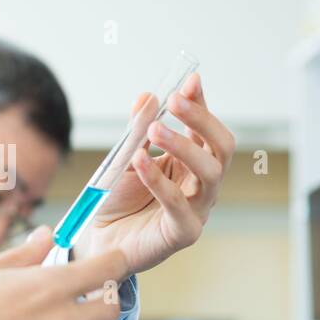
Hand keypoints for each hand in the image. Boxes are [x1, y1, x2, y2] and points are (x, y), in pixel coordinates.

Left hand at [77, 73, 234, 274]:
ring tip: (156, 129)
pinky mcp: (183, 232)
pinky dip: (158, 180)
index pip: (205, 128)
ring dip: (183, 146)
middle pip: (221, 147)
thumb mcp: (124, 157)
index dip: (200, 103)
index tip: (189, 81)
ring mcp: (197, 208)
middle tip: (175, 101)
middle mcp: (201, 184)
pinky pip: (178, 203)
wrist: (98, 238)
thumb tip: (147, 96)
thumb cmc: (117, 200)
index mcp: (190, 162)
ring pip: (209, 172)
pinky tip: (140, 160)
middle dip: (201, 120)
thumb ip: (137, 131)